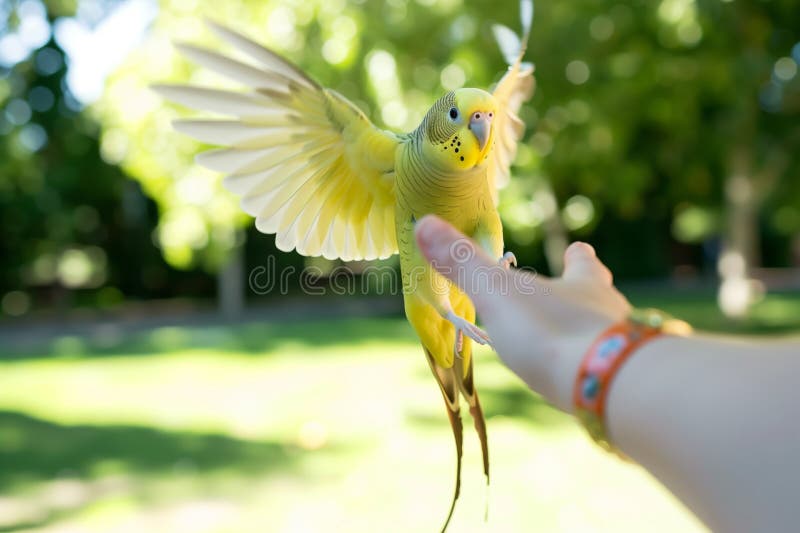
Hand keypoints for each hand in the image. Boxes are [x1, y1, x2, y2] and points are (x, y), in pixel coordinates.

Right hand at [415, 215, 631, 411]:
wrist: (607, 387)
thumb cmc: (552, 330)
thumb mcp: (497, 294)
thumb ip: (463, 263)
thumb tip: (422, 222)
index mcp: (582, 284)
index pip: (583, 262)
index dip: (577, 256)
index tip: (577, 248)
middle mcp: (609, 312)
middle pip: (601, 298)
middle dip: (586, 298)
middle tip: (573, 300)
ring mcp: (621, 350)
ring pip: (607, 337)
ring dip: (588, 338)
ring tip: (571, 347)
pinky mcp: (622, 386)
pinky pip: (608, 374)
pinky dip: (593, 375)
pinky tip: (579, 387)